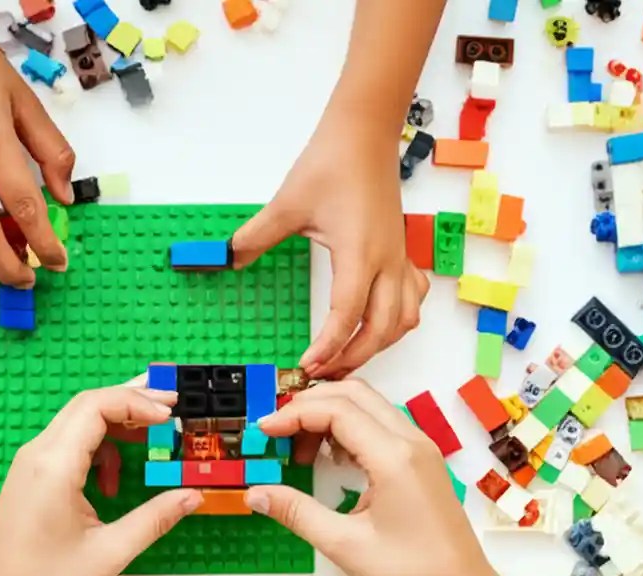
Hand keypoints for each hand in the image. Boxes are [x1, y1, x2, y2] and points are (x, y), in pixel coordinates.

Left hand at [0, 387, 201, 575]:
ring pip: (77, 422)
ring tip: (152, 438)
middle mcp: (37, 456)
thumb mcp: (110, 553)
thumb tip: (193, 495)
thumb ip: (155, 518)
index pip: (97, 406)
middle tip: (172, 406)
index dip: (137, 403)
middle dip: (131, 401)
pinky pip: (68, 444)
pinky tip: (115, 484)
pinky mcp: (29, 479)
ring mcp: (29, 466)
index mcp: (54, 466)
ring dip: (116, 425)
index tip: (171, 417)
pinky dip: (98, 449)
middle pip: (87, 405)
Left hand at [231, 115, 428, 377]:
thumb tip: (229, 259)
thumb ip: (255, 236)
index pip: (347, 315)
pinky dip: (399, 319)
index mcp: (359, 253)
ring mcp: (399, 257)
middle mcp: (386, 261)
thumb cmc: (332, 162)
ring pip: (405, 318)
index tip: (307, 366)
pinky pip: (413, 297)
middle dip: (354, 358)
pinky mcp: (401, 251)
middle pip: (382, 329)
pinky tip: (378, 323)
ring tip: (349, 357)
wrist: (364, 133)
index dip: (329, 347)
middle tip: (323, 374)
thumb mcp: (286, 203)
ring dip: (380, 343)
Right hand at [244, 380, 490, 575]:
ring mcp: (422, 451)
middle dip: (310, 405)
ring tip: (301, 450)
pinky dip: (351, 430)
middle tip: (278, 433)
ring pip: (370, 407)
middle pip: (355, 395)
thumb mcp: (344, 544)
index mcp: (394, 457)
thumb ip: (296, 511)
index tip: (263, 432)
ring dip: (331, 416)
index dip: (294, 414)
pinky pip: (383, 428)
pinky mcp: (424, 464)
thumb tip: (255, 493)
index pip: (336, 410)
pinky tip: (332, 460)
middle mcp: (412, 443)